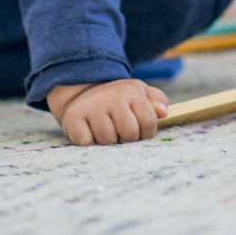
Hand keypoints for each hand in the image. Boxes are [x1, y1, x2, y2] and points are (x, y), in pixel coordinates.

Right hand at [46, 79, 169, 145]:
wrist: (83, 94)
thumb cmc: (118, 100)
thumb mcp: (140, 94)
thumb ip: (157, 100)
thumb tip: (162, 112)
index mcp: (132, 92)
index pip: (149, 122)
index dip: (145, 133)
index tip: (138, 131)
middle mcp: (112, 96)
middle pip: (129, 133)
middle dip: (127, 139)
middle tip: (120, 133)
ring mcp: (92, 106)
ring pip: (108, 139)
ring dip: (108, 142)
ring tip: (105, 132)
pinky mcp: (73, 117)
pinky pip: (86, 141)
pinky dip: (89, 143)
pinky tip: (89, 133)